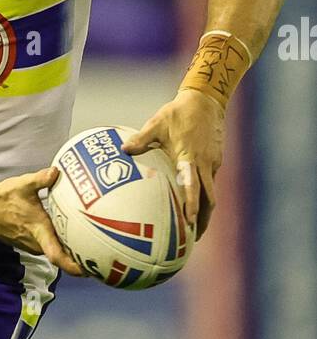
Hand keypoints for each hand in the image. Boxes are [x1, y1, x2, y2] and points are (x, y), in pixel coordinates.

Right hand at [0, 168, 86, 276]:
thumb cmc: (3, 198)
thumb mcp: (23, 185)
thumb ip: (41, 179)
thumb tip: (56, 171)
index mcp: (39, 230)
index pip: (57, 255)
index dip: (72, 266)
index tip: (88, 269)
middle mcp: (36, 242)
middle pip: (61, 255)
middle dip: (78, 256)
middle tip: (100, 252)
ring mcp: (31, 245)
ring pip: (54, 250)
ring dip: (68, 249)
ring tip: (88, 243)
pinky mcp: (28, 243)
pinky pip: (47, 246)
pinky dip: (58, 243)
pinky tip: (68, 234)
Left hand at [123, 89, 224, 236]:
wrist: (206, 100)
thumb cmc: (179, 111)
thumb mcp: (158, 123)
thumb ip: (142, 138)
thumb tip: (123, 149)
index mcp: (189, 158)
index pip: (194, 187)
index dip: (192, 206)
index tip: (189, 222)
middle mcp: (204, 164)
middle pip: (208, 199)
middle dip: (202, 219)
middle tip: (193, 238)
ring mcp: (212, 163)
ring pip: (211, 193)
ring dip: (205, 211)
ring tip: (195, 228)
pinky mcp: (215, 160)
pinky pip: (210, 182)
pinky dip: (205, 196)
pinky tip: (196, 202)